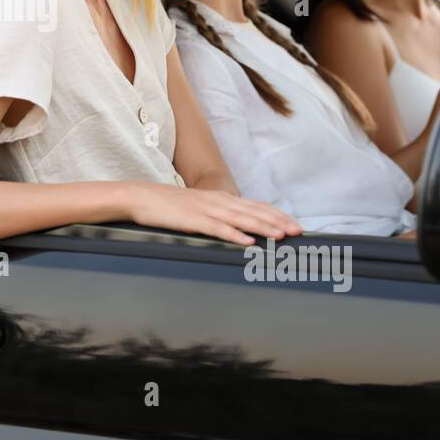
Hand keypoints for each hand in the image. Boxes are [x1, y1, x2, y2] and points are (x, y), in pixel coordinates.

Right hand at [124, 182, 302, 245]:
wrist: (141, 197)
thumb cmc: (169, 206)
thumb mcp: (198, 208)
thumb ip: (218, 215)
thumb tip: (238, 228)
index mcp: (220, 199)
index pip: (256, 206)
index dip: (277, 215)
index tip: (295, 226)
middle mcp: (217, 201)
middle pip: (254, 211)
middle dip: (278, 222)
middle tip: (298, 232)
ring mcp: (205, 210)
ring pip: (240, 219)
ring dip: (262, 227)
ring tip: (281, 236)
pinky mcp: (192, 220)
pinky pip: (217, 228)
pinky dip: (234, 235)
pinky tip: (247, 242)